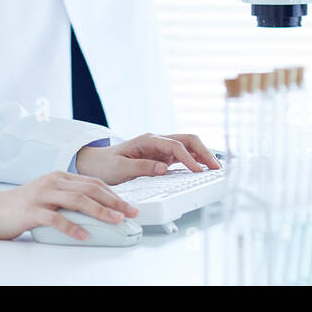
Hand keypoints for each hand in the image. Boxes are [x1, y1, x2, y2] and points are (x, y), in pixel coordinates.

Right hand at [0, 171, 139, 241]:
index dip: (114, 194)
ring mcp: (42, 195)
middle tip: (131, 213)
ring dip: (100, 211)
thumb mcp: (49, 197)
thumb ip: (69, 200)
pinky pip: (55, 218)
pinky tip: (83, 235)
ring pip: (77, 200)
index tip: (129, 206)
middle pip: (90, 189)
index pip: (93, 182)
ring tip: (115, 221)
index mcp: (59, 177)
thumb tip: (97, 212)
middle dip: (114, 201)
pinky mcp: (31, 211)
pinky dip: (72, 227)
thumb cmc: (22, 206)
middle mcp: (53, 182)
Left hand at [74, 132, 221, 184]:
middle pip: (187, 140)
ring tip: (214, 169)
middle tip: (215, 168)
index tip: (198, 171)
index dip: (189, 158)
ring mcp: (161, 148)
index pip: (175, 146)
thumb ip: (142, 168)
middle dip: (204, 152)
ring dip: (202, 155)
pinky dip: (195, 161)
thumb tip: (163, 169)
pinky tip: (202, 169)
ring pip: (188, 146)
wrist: (96, 163)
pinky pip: (183, 156)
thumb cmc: (106, 164)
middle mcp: (157, 141)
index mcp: (148, 140)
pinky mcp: (162, 157)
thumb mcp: (121, 168)